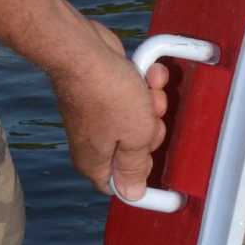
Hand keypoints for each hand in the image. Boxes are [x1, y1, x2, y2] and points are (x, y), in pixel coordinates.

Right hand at [50, 21, 169, 198]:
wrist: (83, 51)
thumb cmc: (105, 94)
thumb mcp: (134, 137)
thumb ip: (135, 166)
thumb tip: (132, 193)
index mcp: (95, 162)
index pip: (120, 186)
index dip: (142, 181)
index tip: (162, 178)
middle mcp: (94, 142)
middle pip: (137, 150)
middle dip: (152, 130)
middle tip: (149, 117)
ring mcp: (100, 116)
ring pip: (140, 118)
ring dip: (152, 103)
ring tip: (147, 91)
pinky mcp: (107, 93)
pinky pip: (135, 94)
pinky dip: (144, 84)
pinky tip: (146, 74)